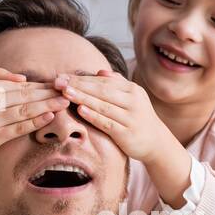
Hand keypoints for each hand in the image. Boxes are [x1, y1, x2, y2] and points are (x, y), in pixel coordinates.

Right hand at [0, 67, 69, 167]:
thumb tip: (23, 78)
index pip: (20, 86)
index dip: (40, 85)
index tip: (56, 84)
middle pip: (26, 98)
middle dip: (48, 94)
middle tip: (67, 91)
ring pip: (25, 112)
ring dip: (47, 106)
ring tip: (64, 102)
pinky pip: (19, 129)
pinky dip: (36, 122)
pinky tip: (49, 116)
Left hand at [55, 69, 175, 162]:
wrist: (156, 142)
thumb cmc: (138, 118)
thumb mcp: (131, 98)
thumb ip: (116, 84)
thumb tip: (100, 72)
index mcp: (132, 90)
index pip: (103, 82)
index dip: (82, 78)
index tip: (62, 76)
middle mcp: (133, 101)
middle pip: (101, 91)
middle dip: (78, 85)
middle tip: (58, 82)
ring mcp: (131, 118)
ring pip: (103, 105)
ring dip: (83, 98)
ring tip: (65, 93)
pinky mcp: (127, 134)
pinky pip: (107, 123)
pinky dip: (94, 116)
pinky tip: (80, 110)